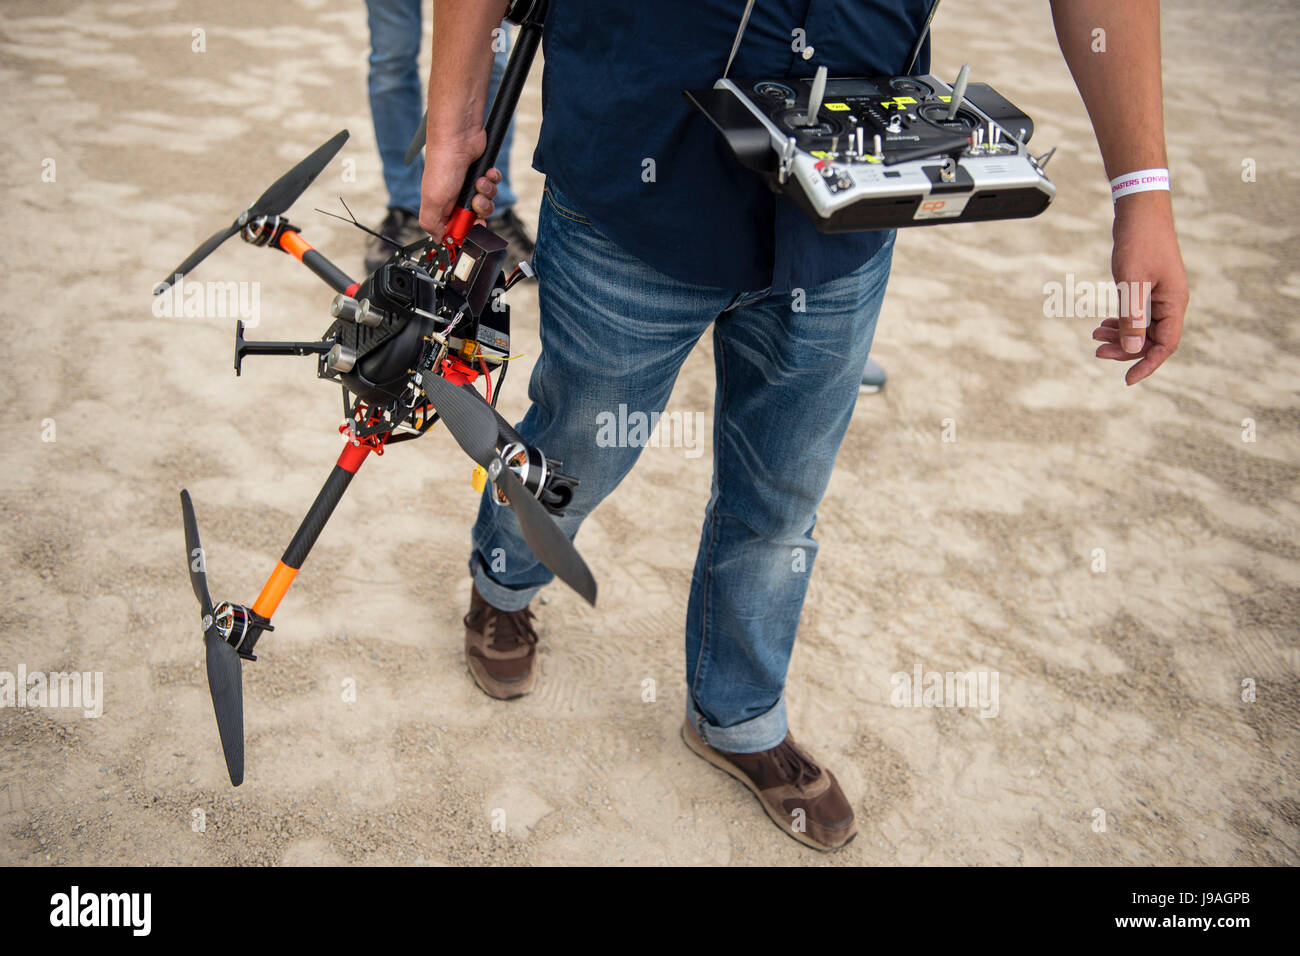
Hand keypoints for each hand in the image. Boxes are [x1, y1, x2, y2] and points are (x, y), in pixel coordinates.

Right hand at [418, 131, 502, 238]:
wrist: (459, 136)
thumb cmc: (442, 164)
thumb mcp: (432, 201)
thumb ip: (432, 224)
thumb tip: (439, 240)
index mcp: (441, 207)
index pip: (456, 230)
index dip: (466, 232)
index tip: (472, 229)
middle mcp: (455, 198)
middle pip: (475, 219)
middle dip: (479, 213)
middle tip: (475, 204)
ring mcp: (469, 187)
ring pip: (487, 204)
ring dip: (486, 195)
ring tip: (479, 183)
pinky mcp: (482, 175)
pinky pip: (494, 186)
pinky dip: (492, 180)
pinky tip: (485, 173)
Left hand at [1091, 191, 1188, 384]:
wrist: (1139, 210)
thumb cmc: (1138, 242)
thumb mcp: (1132, 283)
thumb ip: (1133, 318)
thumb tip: (1130, 350)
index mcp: (1174, 303)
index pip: (1166, 345)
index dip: (1147, 365)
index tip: (1127, 380)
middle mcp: (1171, 301)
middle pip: (1151, 339)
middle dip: (1125, 349)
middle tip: (1096, 349)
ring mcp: (1160, 294)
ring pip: (1142, 327)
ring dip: (1119, 335)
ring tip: (1094, 336)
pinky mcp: (1148, 286)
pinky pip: (1137, 313)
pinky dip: (1121, 321)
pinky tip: (1102, 324)